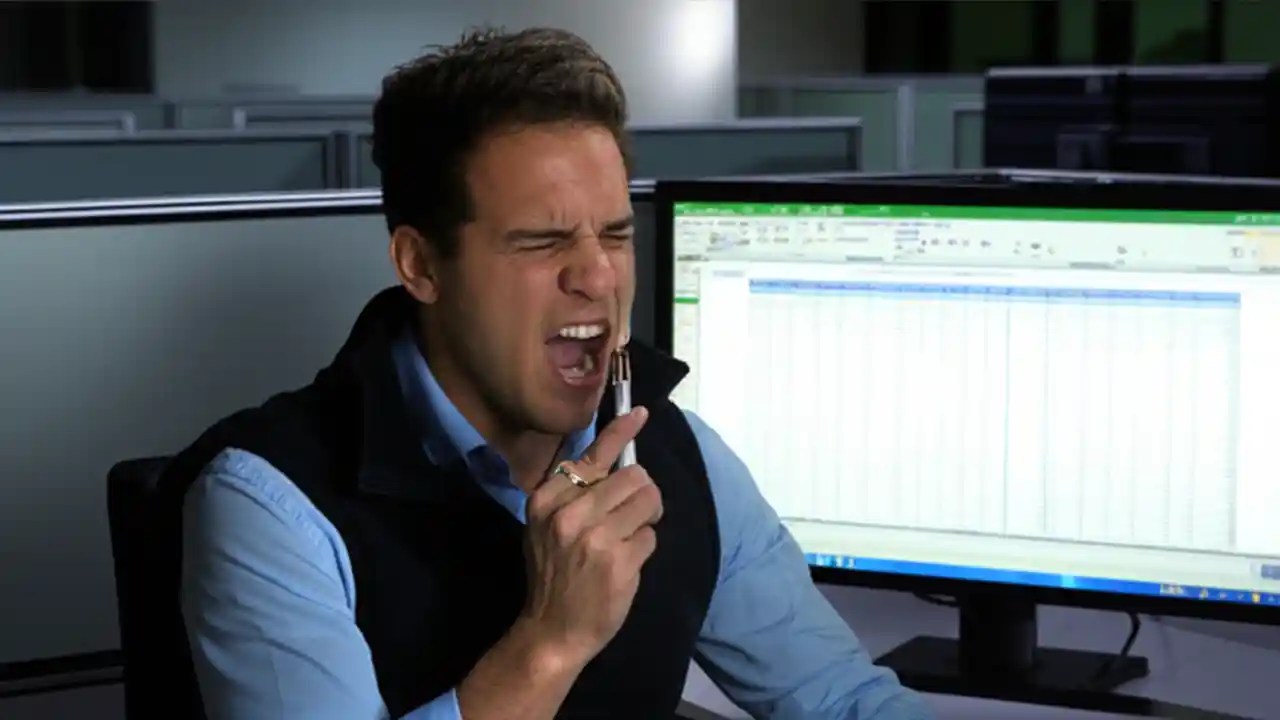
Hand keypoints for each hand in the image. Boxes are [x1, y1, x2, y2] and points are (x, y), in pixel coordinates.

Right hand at [519, 406, 661, 666]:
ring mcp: (595, 536)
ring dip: (647, 517)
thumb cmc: (552, 575)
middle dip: (643, 493)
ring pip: (648, 500)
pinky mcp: (618, 560)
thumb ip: (574, 494)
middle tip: (635, 514)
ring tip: (631, 536)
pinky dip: (644, 547)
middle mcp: (569, 511)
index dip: (621, 433)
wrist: (551, 631)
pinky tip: (626, 563)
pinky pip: (650, 536)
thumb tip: (617, 462)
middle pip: (634, 476)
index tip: (641, 413)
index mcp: (548, 498)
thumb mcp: (547, 526)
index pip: (592, 455)